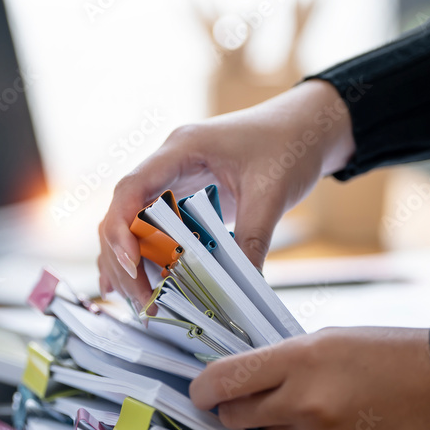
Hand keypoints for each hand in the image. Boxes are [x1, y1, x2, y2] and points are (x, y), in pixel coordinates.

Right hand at [97, 79, 354, 308]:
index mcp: (182, 148)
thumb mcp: (272, 193)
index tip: (131, 263)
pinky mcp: (185, 197)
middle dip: (125, 258)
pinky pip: (154, 227)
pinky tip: (139, 284)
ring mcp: (173, 180)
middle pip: (124, 212)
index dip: (121, 226)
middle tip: (143, 300)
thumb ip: (253, 238)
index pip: (132, 187)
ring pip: (133, 223)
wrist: (307, 127)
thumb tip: (242, 286)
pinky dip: (147, 255)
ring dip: (133, 262)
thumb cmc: (289, 143)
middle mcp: (168, 164)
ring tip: (143, 302)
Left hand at [189, 326, 429, 429]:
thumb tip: (244, 383)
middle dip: (239, 411)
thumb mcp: (331, 339)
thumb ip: (284, 361)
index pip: (224, 381)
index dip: (203, 390)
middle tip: (258, 401)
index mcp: (299, 360)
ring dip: (285, 429)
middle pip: (237, 418)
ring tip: (326, 411)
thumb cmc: (392, 354)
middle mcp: (304, 404)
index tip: (200, 394)